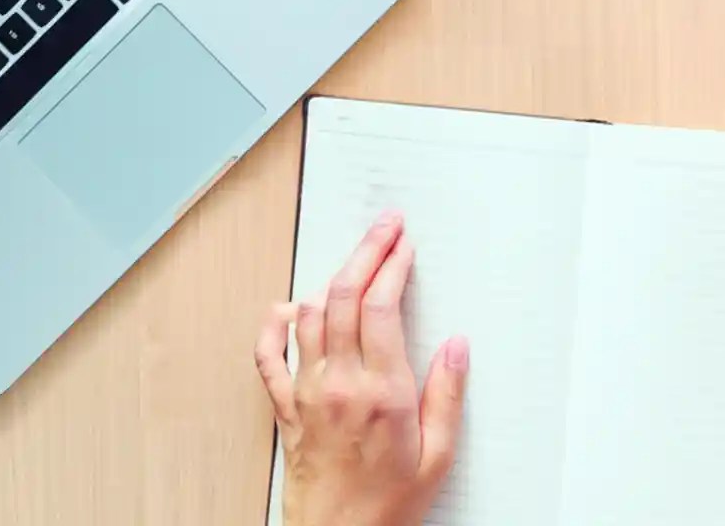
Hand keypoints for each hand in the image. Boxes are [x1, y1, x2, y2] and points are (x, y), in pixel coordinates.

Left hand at [255, 211, 469, 525]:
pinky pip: (268, 356)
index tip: (404, 243)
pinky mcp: (287, 409)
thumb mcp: (438, 455)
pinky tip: (287, 308)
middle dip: (366, 251)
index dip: (392, 264)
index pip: (381, 306)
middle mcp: (340, 384)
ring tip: (353, 260)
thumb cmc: (387, 505)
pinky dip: (275, 325)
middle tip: (384, 227)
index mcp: (382, 392)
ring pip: (309, 315)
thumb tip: (456, 346)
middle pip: (345, 296)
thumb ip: (447, 395)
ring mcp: (308, 393)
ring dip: (331, 279)